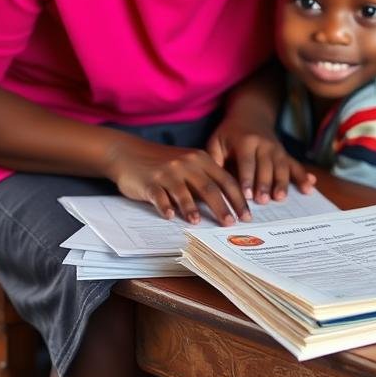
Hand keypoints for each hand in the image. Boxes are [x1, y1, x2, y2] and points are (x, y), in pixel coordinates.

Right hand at [107, 137, 249, 224]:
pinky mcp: (150, 182)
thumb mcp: (189, 165)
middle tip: (230, 224)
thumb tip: (227, 204)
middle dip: (222, 207)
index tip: (246, 215)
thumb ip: (206, 180)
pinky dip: (165, 207)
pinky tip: (170, 217)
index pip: (226, 180)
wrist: (129, 153)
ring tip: (199, 222)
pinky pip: (159, 196)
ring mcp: (168, 172)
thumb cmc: (164, 163)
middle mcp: (187, 164)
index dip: (238, 198)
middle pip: (209, 188)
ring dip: (191, 209)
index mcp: (201, 160)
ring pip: (184, 193)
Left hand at [206, 112, 314, 202]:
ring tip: (280, 198)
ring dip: (282, 183)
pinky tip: (310, 188)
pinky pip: (295, 165)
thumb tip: (212, 182)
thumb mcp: (217, 141)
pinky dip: (303, 176)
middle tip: (263, 201)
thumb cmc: (230, 133)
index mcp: (245, 141)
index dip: (247, 178)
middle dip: (265, 183)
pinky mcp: (285, 153)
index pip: (247, 161)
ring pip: (282, 166)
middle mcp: (264, 144)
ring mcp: (277, 149)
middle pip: (266, 166)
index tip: (247, 194)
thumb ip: (214, 160)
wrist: (251, 114)